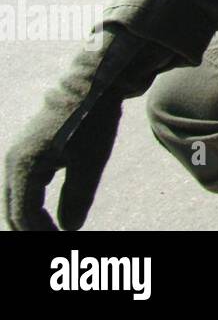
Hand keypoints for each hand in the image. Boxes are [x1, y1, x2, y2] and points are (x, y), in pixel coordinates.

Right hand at [4, 25, 173, 230]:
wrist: (93, 84)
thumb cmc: (92, 121)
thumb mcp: (90, 161)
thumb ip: (77, 196)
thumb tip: (68, 229)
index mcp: (24, 165)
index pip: (24, 214)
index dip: (39, 234)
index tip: (59, 244)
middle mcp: (14, 161)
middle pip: (14, 211)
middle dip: (30, 231)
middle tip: (54, 243)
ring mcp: (20, 156)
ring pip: (18, 200)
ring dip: (30, 221)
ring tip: (51, 237)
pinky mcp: (30, 152)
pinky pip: (25, 188)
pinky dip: (33, 206)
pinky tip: (49, 220)